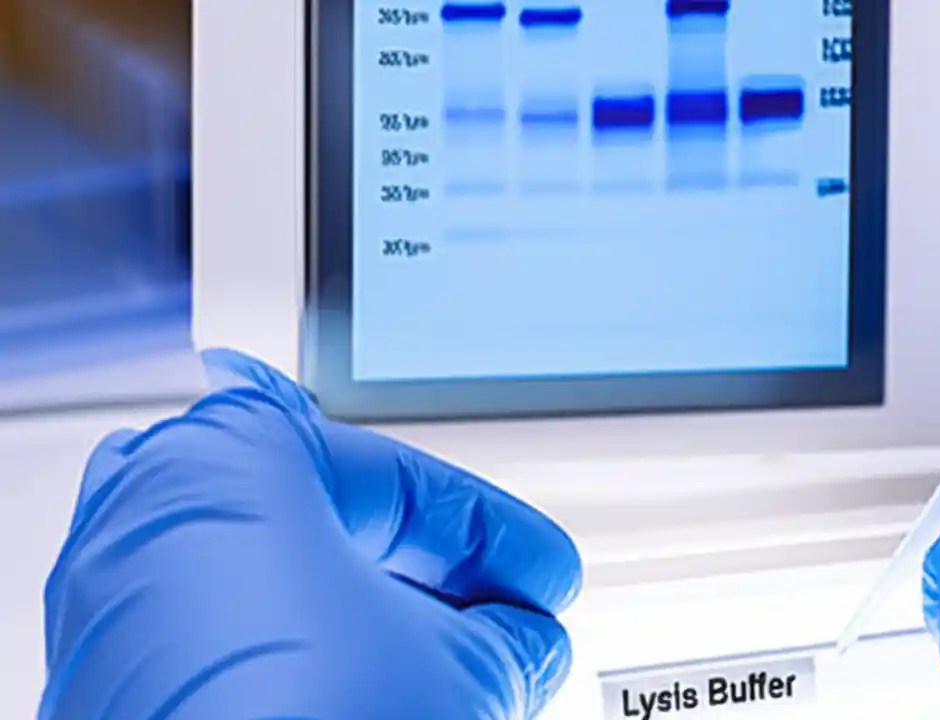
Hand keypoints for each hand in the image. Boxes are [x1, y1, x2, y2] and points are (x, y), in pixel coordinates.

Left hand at [40, 351, 581, 718]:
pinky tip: (370, 710)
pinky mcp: (114, 705)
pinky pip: (228, 661)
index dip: (494, 533)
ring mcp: (112, 628)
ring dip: (372, 632)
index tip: (542, 577)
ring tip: (447, 682)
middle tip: (502, 623)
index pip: (398, 477)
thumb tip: (521, 644)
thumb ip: (508, 633)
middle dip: (431, 580)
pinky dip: (306, 675)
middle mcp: (141, 532)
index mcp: (224, 464)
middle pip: (327, 529)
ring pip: (274, 598)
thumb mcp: (462, 667)